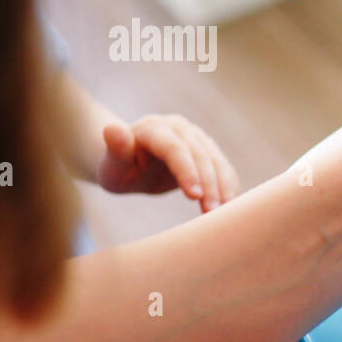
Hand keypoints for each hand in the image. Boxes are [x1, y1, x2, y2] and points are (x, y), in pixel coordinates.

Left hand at [97, 116, 239, 212]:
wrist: (132, 163)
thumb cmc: (119, 167)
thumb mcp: (112, 164)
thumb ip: (114, 149)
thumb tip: (111, 129)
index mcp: (154, 129)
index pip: (175, 148)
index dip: (186, 170)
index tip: (194, 196)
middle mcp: (180, 129)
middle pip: (200, 155)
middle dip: (209, 184)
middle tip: (212, 212)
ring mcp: (197, 138)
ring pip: (217, 162)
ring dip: (224, 187)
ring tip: (223, 213)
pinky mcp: (209, 152)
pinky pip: (224, 169)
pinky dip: (229, 187)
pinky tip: (230, 207)